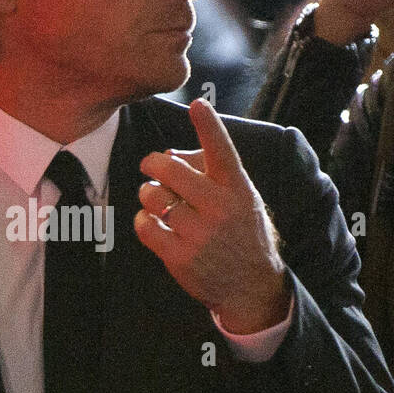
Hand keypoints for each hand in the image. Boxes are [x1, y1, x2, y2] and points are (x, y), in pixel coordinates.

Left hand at [136, 99, 290, 334]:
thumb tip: (169, 155)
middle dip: (152, 162)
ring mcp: (200, 234)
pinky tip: (150, 221)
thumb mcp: (242, 199)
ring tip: (153, 198)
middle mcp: (220, 208)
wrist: (251, 287)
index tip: (198, 105)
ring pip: (153, 197)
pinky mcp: (181, 257)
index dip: (209, 126)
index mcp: (237, 189)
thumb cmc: (242, 233)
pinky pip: (145, 226)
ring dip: (147, 193)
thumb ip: (212, 173)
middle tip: (149, 165)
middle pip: (171, 170)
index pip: (222, 152)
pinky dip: (142, 220)